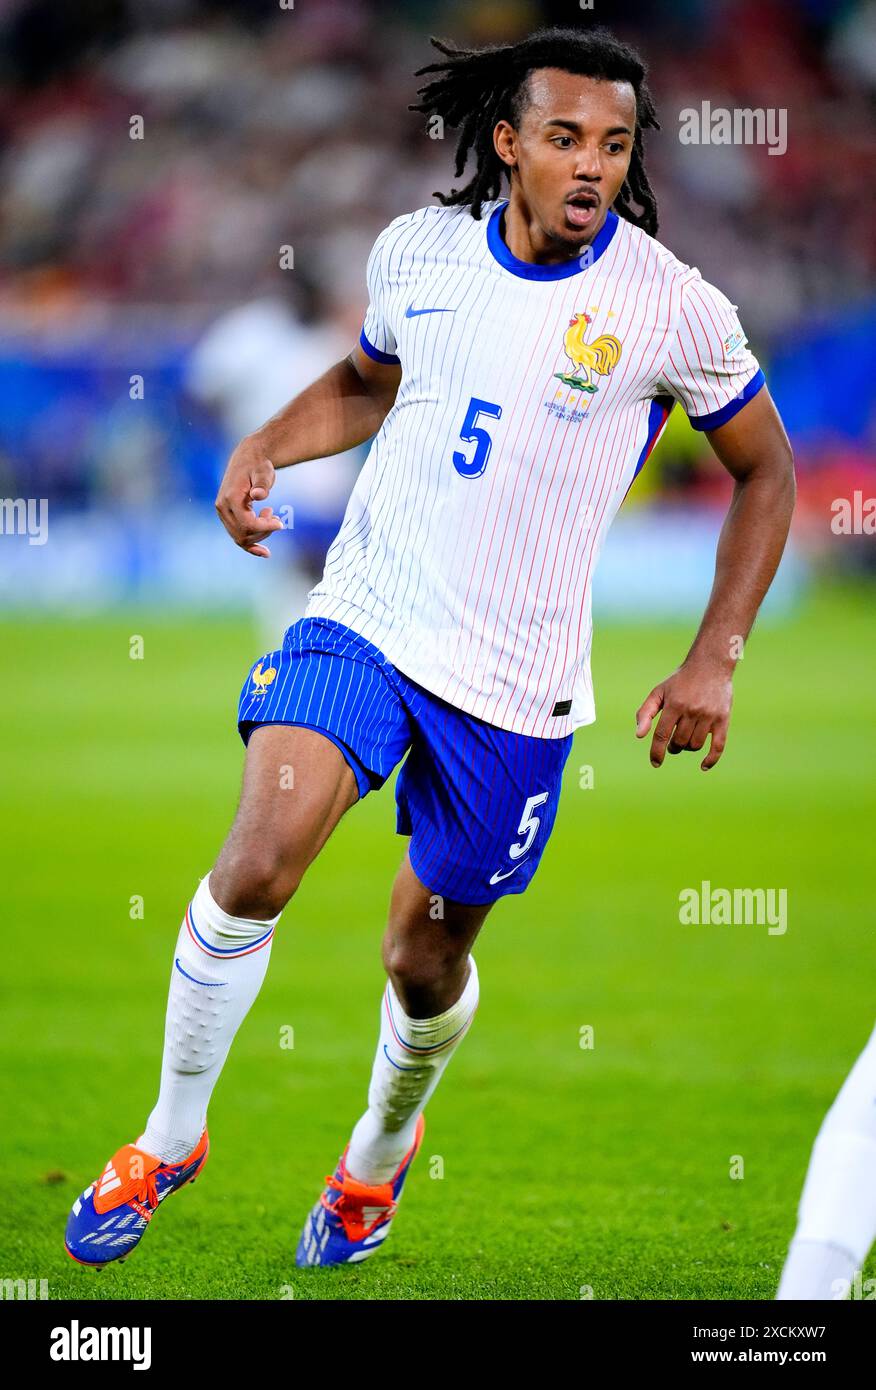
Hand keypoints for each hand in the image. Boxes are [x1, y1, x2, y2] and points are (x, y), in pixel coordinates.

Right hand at [214, 438, 283, 556]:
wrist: (247, 458)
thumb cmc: (258, 465)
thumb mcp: (263, 472)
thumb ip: (262, 484)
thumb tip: (258, 495)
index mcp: (230, 498)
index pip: (247, 523)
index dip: (265, 528)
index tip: (281, 524)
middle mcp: (222, 507)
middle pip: (243, 534)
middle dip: (263, 532)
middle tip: (278, 519)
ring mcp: (223, 513)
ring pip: (240, 538)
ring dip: (259, 535)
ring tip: (272, 518)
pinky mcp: (227, 516)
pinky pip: (237, 536)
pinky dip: (250, 546)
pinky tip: (264, 553)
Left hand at [635, 660, 732, 770]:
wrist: (710, 665)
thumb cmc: (680, 681)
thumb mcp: (659, 692)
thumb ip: (646, 712)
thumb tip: (639, 736)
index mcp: (674, 704)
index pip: (661, 735)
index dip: (656, 752)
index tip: (655, 763)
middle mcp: (691, 711)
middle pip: (679, 742)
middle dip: (673, 747)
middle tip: (673, 742)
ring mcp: (708, 716)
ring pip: (695, 745)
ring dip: (687, 747)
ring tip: (685, 740)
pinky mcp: (723, 719)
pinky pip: (718, 746)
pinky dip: (711, 759)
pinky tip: (703, 766)